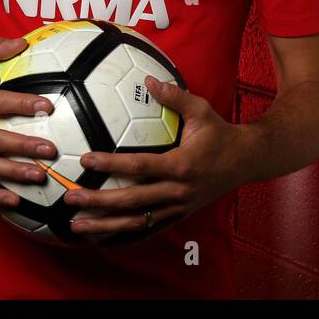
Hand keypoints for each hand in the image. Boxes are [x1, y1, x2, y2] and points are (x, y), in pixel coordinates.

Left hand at [62, 75, 248, 243]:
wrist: (248, 160)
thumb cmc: (222, 133)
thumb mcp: (202, 110)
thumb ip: (175, 96)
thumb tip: (148, 80)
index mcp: (181, 165)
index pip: (139, 167)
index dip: (110, 165)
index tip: (86, 161)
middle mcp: (178, 191)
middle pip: (132, 201)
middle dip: (99, 202)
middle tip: (71, 197)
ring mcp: (179, 207)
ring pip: (137, 222)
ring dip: (105, 226)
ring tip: (77, 225)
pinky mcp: (180, 215)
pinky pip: (149, 229)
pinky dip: (124, 236)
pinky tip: (102, 239)